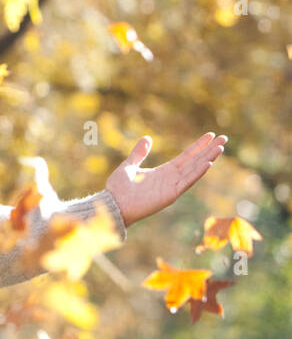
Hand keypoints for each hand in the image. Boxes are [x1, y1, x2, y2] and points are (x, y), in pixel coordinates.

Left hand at [105, 131, 226, 226]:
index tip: (210, 135)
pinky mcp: (171, 194)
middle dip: (209, 150)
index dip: (198, 146)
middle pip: (195, 161)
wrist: (113, 203)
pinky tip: (207, 163)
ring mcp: (173, 186)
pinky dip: (197, 172)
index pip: (186, 156)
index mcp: (164, 171)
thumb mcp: (130, 165)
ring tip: (220, 148)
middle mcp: (172, 178)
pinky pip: (187, 181)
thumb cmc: (119, 188)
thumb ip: (139, 153)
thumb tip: (147, 138)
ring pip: (195, 170)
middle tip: (224, 138)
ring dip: (208, 158)